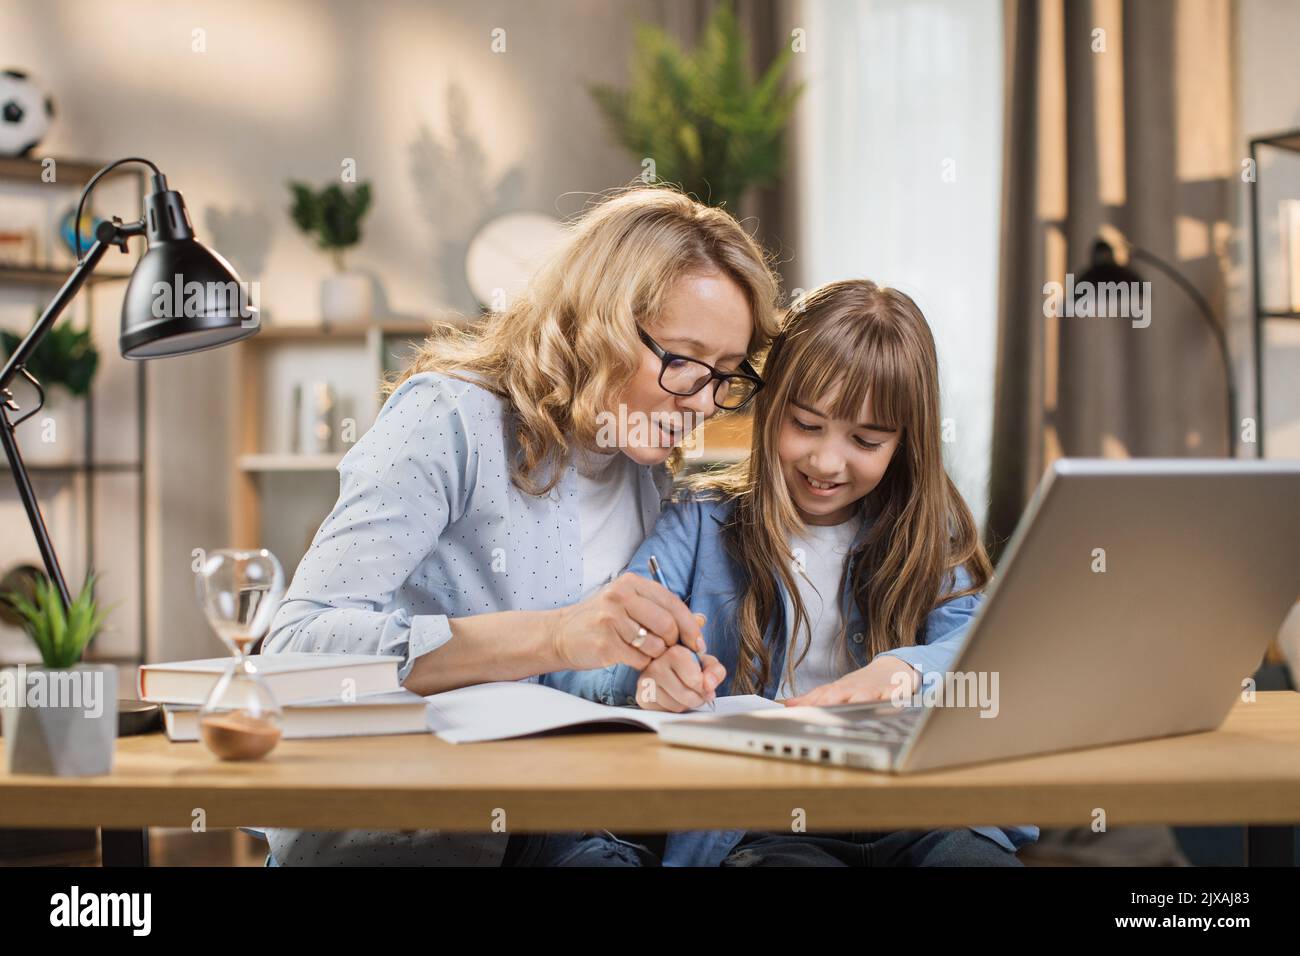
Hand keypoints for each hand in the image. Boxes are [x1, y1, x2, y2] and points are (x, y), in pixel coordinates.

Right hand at [547, 572, 706, 672]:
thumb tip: (701, 621)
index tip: (697, 643)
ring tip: (642, 651)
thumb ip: (664, 610)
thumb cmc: (601, 621)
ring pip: (655, 645)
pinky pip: (639, 659)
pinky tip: (629, 657)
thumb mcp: (630, 606)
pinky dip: (640, 663)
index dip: (689, 625)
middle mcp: (621, 596)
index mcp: (631, 583)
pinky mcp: (605, 643)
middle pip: (667, 624)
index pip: (672, 602)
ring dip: (655, 655)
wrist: (560, 634)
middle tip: (668, 650)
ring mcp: (611, 619)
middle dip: (674, 643)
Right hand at [634, 617, 725, 711]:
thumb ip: (715, 671)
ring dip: (685, 704)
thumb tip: (709, 685)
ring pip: (676, 707)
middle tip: (696, 691)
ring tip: (683, 692)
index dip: (705, 687)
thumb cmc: (689, 665)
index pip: (696, 681)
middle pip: (687, 697)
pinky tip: (672, 697)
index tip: (703, 683)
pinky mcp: (642, 697)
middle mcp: (655, 665)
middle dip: (697, 698)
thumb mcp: (707, 663)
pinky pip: (665, 712)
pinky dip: (673, 709)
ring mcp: (645, 682)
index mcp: (674, 652)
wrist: (667, 667)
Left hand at [782, 655, 918, 706]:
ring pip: (866, 695)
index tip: (796, 712)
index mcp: (839, 690)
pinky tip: (892, 701)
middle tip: (819, 712)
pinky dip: (893, 698)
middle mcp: (854, 689)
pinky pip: (894, 695)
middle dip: (830, 702)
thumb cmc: (861, 684)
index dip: (809, 703)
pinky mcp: (894, 691)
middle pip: (840, 694)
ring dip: (859, 701)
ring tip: (853, 708)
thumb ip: (813, 698)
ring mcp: (874, 690)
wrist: (893, 668)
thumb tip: (788, 704)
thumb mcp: (837, 689)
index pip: (821, 696)